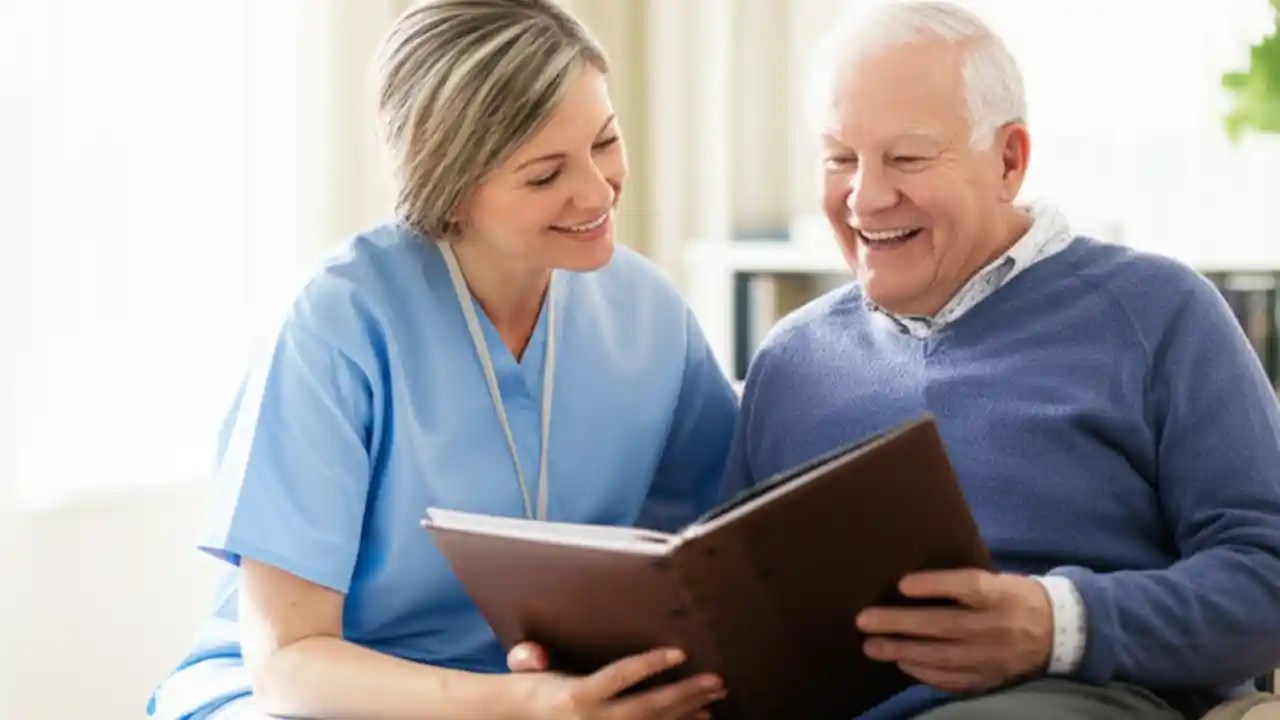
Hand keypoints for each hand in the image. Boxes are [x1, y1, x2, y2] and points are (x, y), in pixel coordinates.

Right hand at [505, 644, 724, 719]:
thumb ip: (528, 658)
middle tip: (716, 680)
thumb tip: (531, 656)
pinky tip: (699, 716)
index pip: (621, 677)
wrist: (521, 719)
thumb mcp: (528, 669)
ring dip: (689, 709)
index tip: (680, 652)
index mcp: (577, 696)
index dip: (650, 664)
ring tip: (716, 695)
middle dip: (685, 694)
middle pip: (648, 708)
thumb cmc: (533, 687)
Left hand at [856, 569, 1051, 692]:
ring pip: (942, 656)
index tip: (901, 584)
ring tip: (872, 647)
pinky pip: (952, 678)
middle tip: (864, 620)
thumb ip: (962, 582)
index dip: (934, 585)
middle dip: (900, 624)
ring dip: (902, 651)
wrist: (1058, 632)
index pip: (967, 587)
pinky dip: (924, 672)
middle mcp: (996, 626)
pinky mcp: (989, 677)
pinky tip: (901, 664)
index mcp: (1000, 594)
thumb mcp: (997, 579)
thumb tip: (910, 581)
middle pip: (944, 625)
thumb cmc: (1013, 596)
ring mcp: (992, 656)